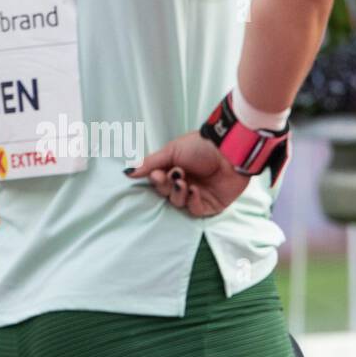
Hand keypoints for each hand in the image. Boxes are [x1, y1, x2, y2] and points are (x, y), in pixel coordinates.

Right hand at [126, 131, 249, 217]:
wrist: (228, 150)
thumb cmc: (200, 146)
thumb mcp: (171, 151)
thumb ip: (149, 163)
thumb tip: (127, 172)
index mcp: (174, 169)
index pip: (158, 182)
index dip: (156, 181)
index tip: (158, 174)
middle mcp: (184, 182)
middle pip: (167, 194)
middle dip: (167, 187)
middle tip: (172, 176)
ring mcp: (198, 194)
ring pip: (179, 203)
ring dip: (179, 194)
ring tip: (184, 182)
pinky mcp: (212, 204)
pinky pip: (196, 210)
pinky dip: (192, 202)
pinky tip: (195, 190)